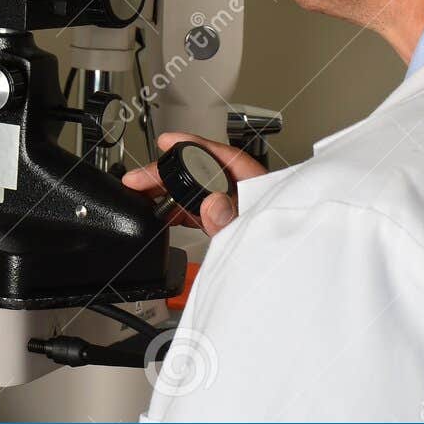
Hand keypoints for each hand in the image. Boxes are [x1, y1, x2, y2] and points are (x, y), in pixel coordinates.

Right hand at [121, 132, 267, 237]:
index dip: (191, 145)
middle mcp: (243, 192)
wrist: (283, 281)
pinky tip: (163, 214)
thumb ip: (233, 222)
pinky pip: (197, 209)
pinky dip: (178, 210)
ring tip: (142, 193)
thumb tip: (213, 204)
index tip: (166, 141)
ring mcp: (232, 206)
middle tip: (139, 178)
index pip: (222, 156)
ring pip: (196, 190)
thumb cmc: (275, 246)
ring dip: (168, 192)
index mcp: (257, 188)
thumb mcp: (252, 235)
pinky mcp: (224, 222)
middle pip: (202, 172)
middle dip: (168, 172)